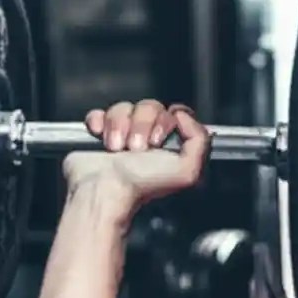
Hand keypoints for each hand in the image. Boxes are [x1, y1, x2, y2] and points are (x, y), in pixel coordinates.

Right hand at [63, 99, 211, 214]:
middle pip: (149, 106)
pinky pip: (100, 112)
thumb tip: (183, 116)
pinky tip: (102, 140)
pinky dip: (99, 124)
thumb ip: (199, 140)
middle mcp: (149, 135)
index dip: (166, 120)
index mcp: (171, 142)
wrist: (106, 191)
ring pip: (124, 107)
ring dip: (119, 128)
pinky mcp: (100, 131)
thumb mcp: (188, 171)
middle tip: (136, 149)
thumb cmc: (144, 185)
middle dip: (141, 126)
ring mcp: (123, 132)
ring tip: (118, 149)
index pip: (176, 113)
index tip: (158, 139)